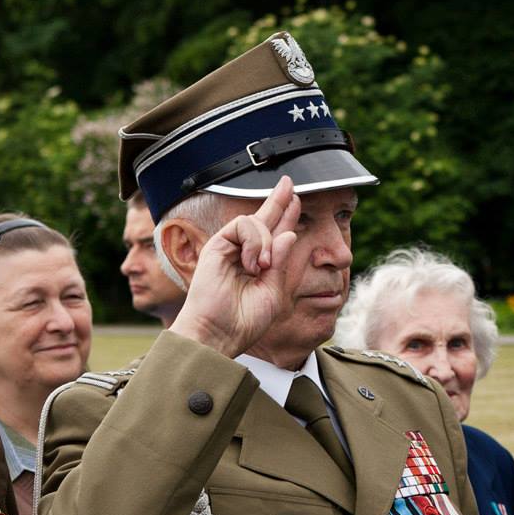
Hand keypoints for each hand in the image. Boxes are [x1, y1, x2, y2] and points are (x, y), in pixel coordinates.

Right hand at [165, 175, 301, 359]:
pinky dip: (254, 242)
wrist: (219, 331)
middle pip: (264, 218)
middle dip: (278, 200)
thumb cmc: (244, 320)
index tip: (295, 199)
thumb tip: (290, 233)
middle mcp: (244, 253)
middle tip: (289, 183)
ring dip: (267, 241)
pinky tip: (253, 263)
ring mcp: (230, 247)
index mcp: (260, 265)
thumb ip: (283, 263)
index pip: (276, 234)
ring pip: (257, 221)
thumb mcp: (274, 292)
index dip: (286, 216)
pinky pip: (243, 225)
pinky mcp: (218, 244)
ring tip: (263, 267)